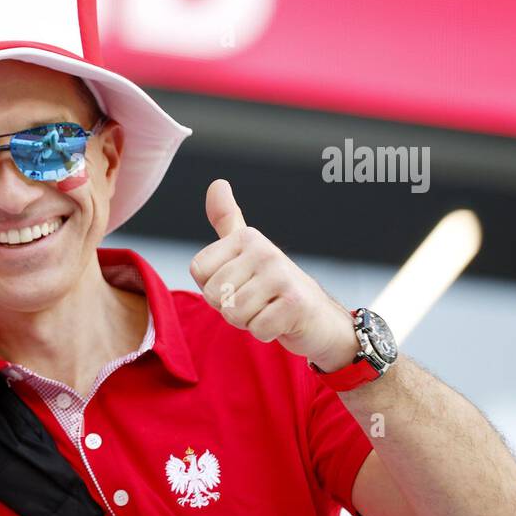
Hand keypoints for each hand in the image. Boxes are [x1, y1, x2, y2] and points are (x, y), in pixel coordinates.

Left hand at [189, 179, 356, 371]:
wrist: (318, 318)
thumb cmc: (272, 286)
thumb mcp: (245, 251)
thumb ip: (227, 220)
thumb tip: (217, 183)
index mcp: (245, 237)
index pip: (198, 270)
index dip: (212, 287)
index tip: (238, 283)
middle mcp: (264, 250)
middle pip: (214, 294)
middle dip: (229, 307)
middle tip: (255, 301)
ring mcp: (281, 275)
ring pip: (233, 313)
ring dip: (247, 321)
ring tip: (267, 309)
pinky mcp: (295, 303)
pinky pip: (256, 328)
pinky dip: (265, 332)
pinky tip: (280, 321)